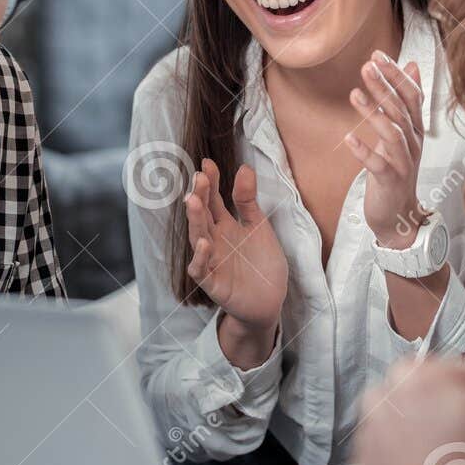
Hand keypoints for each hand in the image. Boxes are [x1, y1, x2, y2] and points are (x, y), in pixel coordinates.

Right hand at [184, 160, 286, 334]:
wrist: (271, 300)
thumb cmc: (261, 263)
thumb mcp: (258, 226)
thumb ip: (248, 200)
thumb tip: (244, 168)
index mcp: (225, 225)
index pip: (213, 199)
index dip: (210, 182)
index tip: (207, 163)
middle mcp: (214, 240)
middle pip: (203, 215)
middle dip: (199, 196)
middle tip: (198, 177)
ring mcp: (212, 261)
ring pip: (197, 238)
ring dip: (195, 220)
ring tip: (194, 201)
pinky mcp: (213, 283)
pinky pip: (201, 270)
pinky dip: (200, 257)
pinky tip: (205, 242)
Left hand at [345, 51, 427, 248]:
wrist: (399, 214)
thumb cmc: (396, 169)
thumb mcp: (403, 132)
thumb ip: (406, 100)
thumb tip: (412, 65)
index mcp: (416, 129)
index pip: (411, 95)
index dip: (396, 75)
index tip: (377, 55)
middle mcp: (414, 143)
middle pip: (402, 110)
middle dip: (384, 86)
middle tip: (367, 66)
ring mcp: (404, 162)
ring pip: (393, 134)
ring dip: (374, 113)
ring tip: (355, 94)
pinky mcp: (390, 180)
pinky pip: (378, 164)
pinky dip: (364, 151)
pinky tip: (348, 138)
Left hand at [356, 357, 464, 464]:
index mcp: (421, 380)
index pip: (458, 366)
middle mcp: (388, 400)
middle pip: (423, 382)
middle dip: (449, 396)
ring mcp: (372, 432)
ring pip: (399, 407)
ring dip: (422, 415)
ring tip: (448, 442)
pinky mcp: (365, 461)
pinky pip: (385, 439)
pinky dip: (403, 444)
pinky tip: (428, 463)